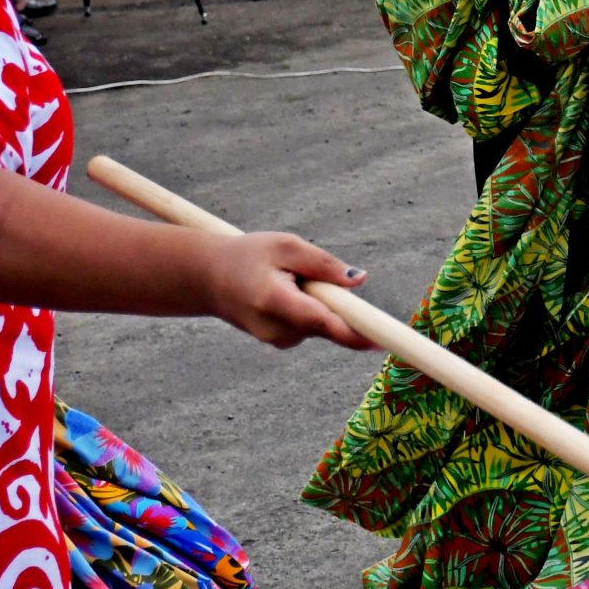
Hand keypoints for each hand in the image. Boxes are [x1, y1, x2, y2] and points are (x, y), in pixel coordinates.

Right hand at [201, 232, 371, 349]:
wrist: (207, 278)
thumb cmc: (247, 256)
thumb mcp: (286, 246)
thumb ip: (323, 264)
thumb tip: (359, 280)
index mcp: (275, 301)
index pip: (322, 322)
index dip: (355, 333)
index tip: (381, 342)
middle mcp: (276, 329)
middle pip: (329, 323)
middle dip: (336, 301)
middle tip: (304, 274)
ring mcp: (278, 340)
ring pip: (322, 323)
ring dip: (319, 302)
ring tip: (287, 279)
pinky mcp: (281, 341)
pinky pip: (312, 325)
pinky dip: (309, 308)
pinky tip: (285, 292)